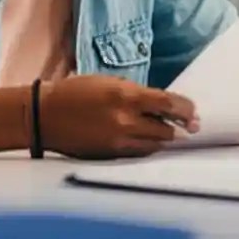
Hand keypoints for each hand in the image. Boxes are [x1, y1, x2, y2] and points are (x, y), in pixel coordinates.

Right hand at [38, 75, 198, 158]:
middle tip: (190, 125)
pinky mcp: (111, 156)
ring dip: (164, 138)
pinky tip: (149, 139)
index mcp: (125, 96)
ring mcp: (118, 142)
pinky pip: (139, 153)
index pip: (168, 104)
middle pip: (167, 130)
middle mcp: (125, 121)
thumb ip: (136, 93)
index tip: (194, 111)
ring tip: (170, 132)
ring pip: (155, 145)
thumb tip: (161, 104)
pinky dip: (147, 146)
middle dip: (180, 127)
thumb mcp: (109, 82)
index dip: (186, 109)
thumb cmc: (75, 92)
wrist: (45, 116)